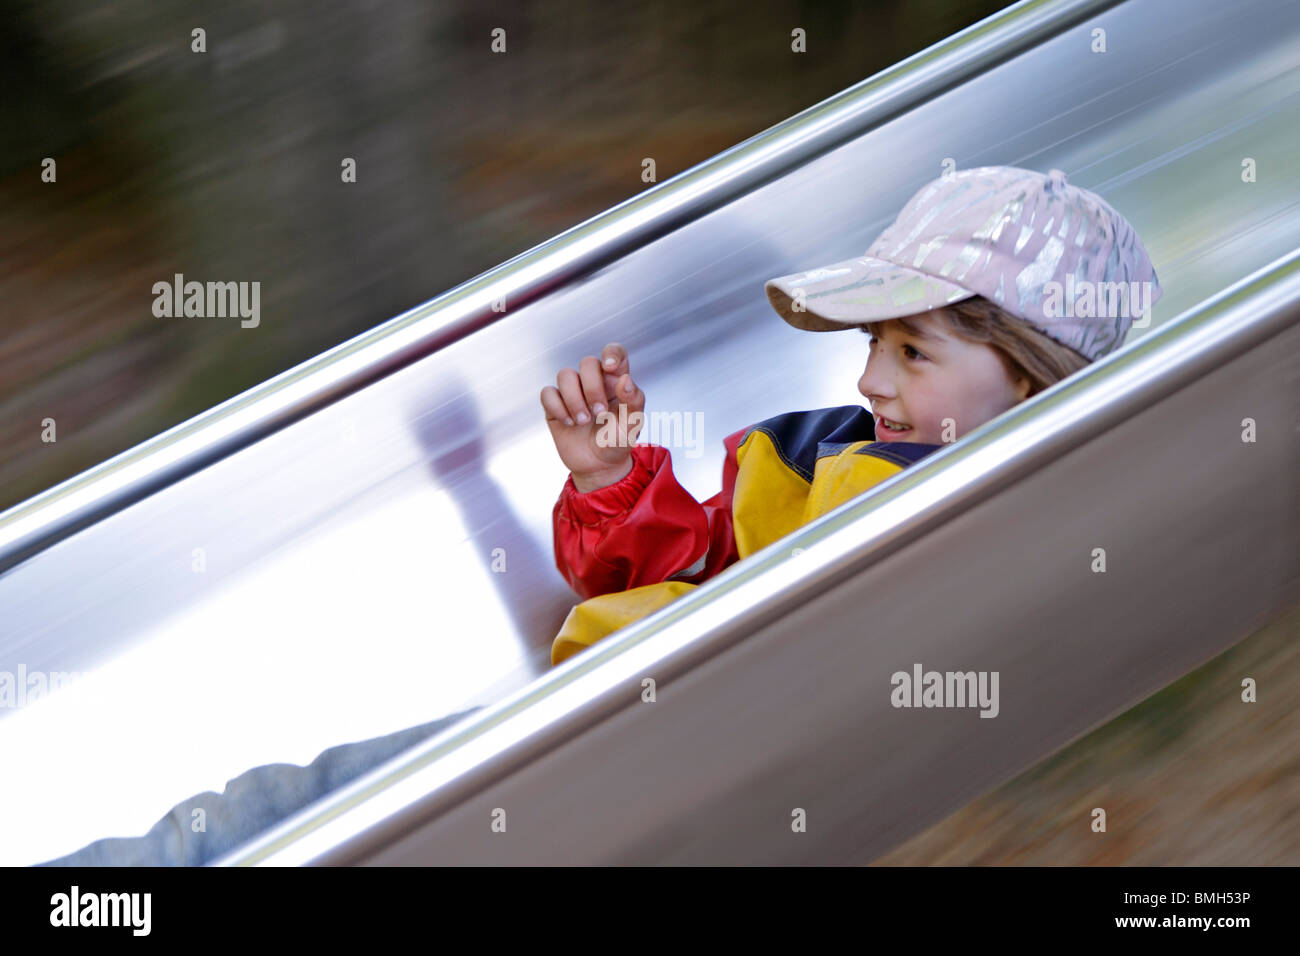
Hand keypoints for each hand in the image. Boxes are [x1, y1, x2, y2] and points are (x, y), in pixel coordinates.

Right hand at [540, 342, 645, 490]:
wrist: (599, 468)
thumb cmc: (617, 443)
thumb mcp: (632, 426)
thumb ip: (634, 401)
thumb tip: (625, 380)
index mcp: (616, 381)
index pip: (614, 352)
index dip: (611, 353)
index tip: (610, 368)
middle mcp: (593, 382)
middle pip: (588, 363)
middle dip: (593, 387)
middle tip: (600, 413)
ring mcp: (572, 392)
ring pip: (565, 374)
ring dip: (574, 399)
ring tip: (583, 421)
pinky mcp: (555, 405)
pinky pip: (548, 393)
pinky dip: (557, 407)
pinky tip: (569, 423)